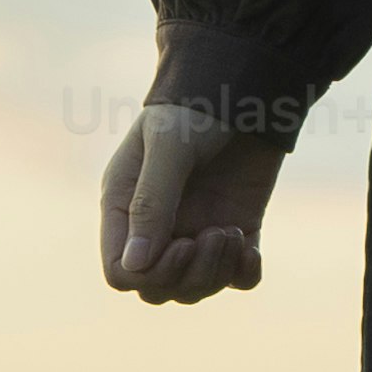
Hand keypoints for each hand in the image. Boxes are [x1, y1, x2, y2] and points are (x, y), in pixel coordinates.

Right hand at [95, 96, 284, 302]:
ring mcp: (197, 230)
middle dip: (188, 276)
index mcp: (126, 206)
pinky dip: (243, 275)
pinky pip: (235, 278)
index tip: (183, 243)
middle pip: (157, 288)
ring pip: (193, 288)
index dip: (150, 273)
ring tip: (233, 234)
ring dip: (215, 274)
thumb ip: (151, 202)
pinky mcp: (236, 228)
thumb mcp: (170, 147)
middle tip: (216, 236)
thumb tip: (135, 265)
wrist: (250, 83)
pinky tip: (251, 251)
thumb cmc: (198, 106)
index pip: (121, 272)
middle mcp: (158, 226)